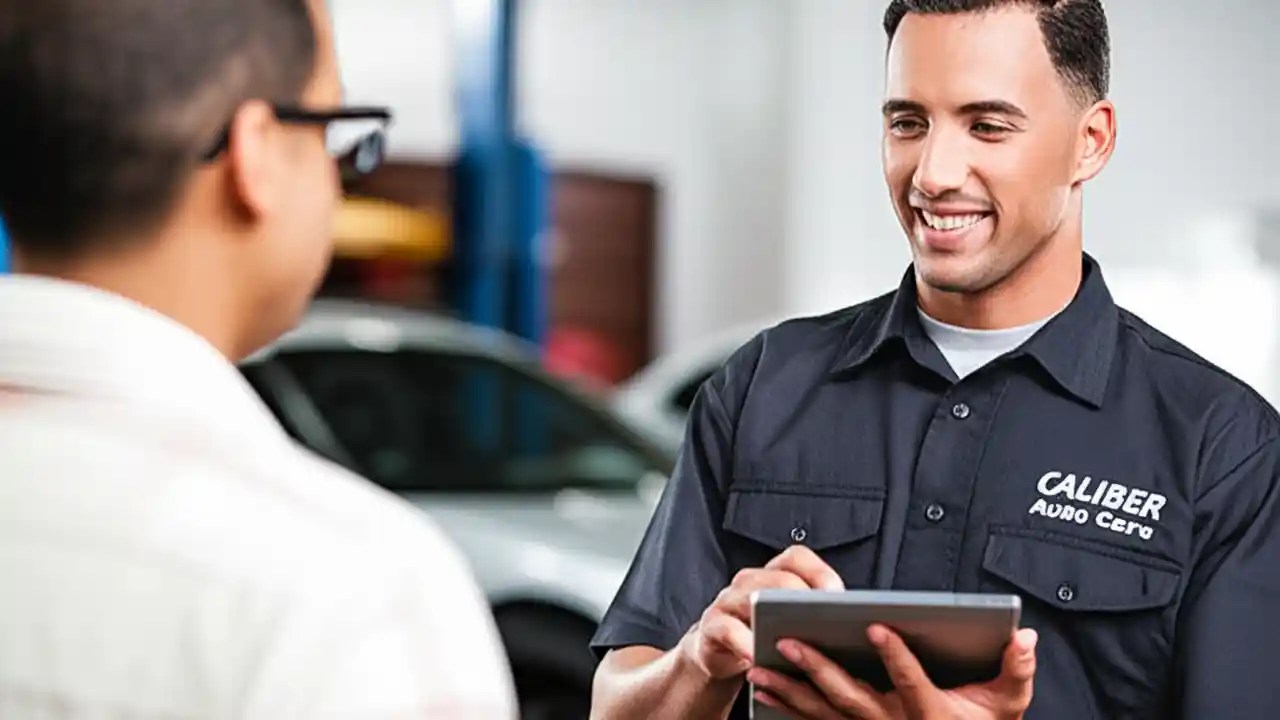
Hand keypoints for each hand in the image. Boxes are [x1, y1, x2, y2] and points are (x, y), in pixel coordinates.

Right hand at [680, 545, 844, 680]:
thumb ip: (814, 617)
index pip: (797, 558)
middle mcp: (750, 581)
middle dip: (802, 598)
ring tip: (793, 639)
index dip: (819, 573)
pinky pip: (727, 628)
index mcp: (774, 574)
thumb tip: (857, 625)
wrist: (718, 652)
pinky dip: (743, 642)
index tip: (838, 598)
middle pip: (779, 578)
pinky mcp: (711, 626)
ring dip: (773, 617)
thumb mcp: (788, 624)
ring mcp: (728, 600)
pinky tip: (756, 657)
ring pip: (751, 597)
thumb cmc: (763, 636)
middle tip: (822, 623)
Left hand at [747, 624, 1037, 718]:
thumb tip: (1023, 636)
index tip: (878, 625)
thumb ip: (1016, 671)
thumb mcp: (1006, 705)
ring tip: (758, 667)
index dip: (897, 656)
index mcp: (930, 714)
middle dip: (819, 669)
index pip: (913, 683)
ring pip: (823, 713)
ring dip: (789, 691)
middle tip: (789, 641)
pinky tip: (763, 689)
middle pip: (852, 698)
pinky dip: (788, 706)